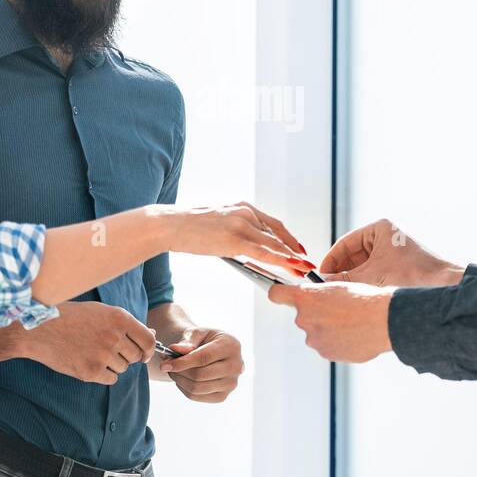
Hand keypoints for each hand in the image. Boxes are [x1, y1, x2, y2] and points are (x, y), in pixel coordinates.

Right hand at [8, 301, 154, 383]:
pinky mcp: (91, 372)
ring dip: (112, 364)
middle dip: (127, 356)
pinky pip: (111, 379)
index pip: (148, 340)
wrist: (38, 329)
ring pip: (122, 368)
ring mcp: (102, 355)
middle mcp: (114, 336)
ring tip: (92, 352)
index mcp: (119, 318)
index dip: (148, 349)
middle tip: (108, 350)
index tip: (142, 354)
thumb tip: (152, 335)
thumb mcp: (100, 311)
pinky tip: (88, 362)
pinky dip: (103, 374)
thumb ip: (126, 323)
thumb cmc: (70, 317)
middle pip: (135, 357)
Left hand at [158, 328, 244, 402]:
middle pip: (200, 375)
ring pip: (197, 388)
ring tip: (172, 371)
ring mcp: (231, 383)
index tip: (165, 364)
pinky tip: (181, 378)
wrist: (213, 350)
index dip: (182, 362)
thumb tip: (174, 349)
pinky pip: (197, 397)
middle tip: (166, 365)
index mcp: (231, 346)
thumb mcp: (196, 333)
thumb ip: (186, 341)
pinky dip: (184, 389)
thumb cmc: (204, 340)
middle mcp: (236, 366)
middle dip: (178, 371)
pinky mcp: (223, 395)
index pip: (204, 358)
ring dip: (179, 380)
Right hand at [161, 201, 314, 276]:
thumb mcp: (218, 224)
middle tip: (306, 262)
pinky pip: (263, 252)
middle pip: (278, 232)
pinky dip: (280, 260)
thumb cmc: (189, 228)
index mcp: (242, 207)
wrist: (169, 225)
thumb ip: (236, 232)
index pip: (272, 223)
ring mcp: (241, 224)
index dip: (288, 238)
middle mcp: (245, 212)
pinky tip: (290, 267)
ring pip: (274, 243)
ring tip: (303, 269)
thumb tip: (247, 249)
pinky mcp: (234, 239)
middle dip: (294, 249)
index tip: (298, 249)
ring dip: (291, 258)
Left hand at [266, 281, 396, 362]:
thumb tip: (312, 302)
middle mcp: (304, 319)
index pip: (276, 294)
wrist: (383, 320)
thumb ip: (318, 295)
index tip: (281, 294)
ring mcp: (314, 339)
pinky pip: (328, 346)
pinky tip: (353, 334)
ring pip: (316, 332)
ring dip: (328, 329)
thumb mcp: (338, 287)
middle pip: (302, 316)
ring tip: (350, 323)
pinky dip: (337, 341)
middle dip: (316, 314)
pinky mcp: (326, 353)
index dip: (278, 293)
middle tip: (338, 310)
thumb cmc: (364, 299)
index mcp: (305, 297)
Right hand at [321, 218, 461, 287]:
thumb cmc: (412, 276)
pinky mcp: (400, 264)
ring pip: (364, 265)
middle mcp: (387, 235)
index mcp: (380, 228)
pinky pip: (375, 271)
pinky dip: (365, 282)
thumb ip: (344, 280)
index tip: (319, 276)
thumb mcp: (372, 278)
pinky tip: (358, 295)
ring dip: (353, 279)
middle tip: (327, 287)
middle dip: (341, 272)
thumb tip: (321, 284)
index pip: (345, 243)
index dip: (330, 260)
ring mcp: (394, 250)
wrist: (444, 288)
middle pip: (353, 254)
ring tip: (341, 293)